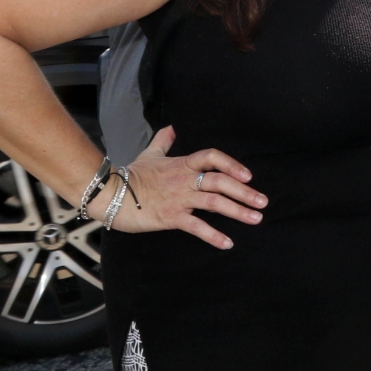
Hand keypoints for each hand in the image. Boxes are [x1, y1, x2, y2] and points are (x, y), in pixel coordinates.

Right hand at [96, 126, 263, 250]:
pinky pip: (196, 226)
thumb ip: (164, 141)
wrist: (108, 192)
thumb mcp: (150, 154)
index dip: (233, 164)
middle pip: (221, 182)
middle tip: (263, 202)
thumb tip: (172, 127)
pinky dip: (213, 235)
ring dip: (238, 211)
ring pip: (215, 202)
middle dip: (245, 192)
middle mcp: (185, 180)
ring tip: (256, 219)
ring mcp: (178, 198)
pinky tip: (228, 243)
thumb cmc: (130, 174)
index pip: (212, 157)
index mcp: (182, 164)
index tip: (248, 175)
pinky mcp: (170, 217)